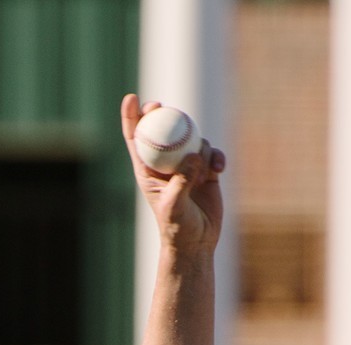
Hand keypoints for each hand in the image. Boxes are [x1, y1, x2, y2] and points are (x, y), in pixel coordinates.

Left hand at [121, 94, 224, 254]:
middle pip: (163, 130)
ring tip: (205, 167)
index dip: (131, 117)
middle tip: (162, 105)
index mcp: (147, 170)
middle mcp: (165, 164)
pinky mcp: (205, 170)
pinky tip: (219, 168)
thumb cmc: (178, 226)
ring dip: (199, 144)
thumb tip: (193, 155)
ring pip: (192, 139)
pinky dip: (217, 157)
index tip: (131, 98)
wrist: (197, 241)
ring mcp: (186, 165)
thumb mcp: (175, 205)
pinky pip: (212, 153)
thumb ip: (182, 180)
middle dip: (162, 113)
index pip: (135, 139)